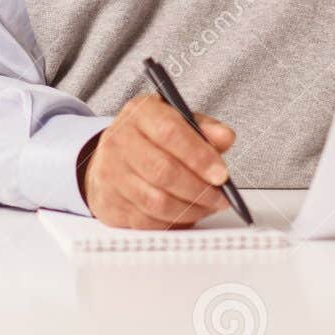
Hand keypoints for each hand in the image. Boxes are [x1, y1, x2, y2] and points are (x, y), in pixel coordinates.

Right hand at [79, 95, 235, 228]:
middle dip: (199, 189)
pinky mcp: (110, 202)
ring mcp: (111, 173)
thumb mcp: (179, 121)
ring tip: (207, 206)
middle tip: (220, 197)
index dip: (199, 156)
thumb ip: (204, 128)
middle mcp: (120, 140)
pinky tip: (186, 214)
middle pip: (162, 171)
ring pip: (155, 201)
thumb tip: (225, 137)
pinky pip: (147, 221)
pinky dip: (173, 222)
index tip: (221, 174)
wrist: (114, 155)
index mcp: (140, 112)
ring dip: (189, 209)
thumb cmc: (152, 137)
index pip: (170, 132)